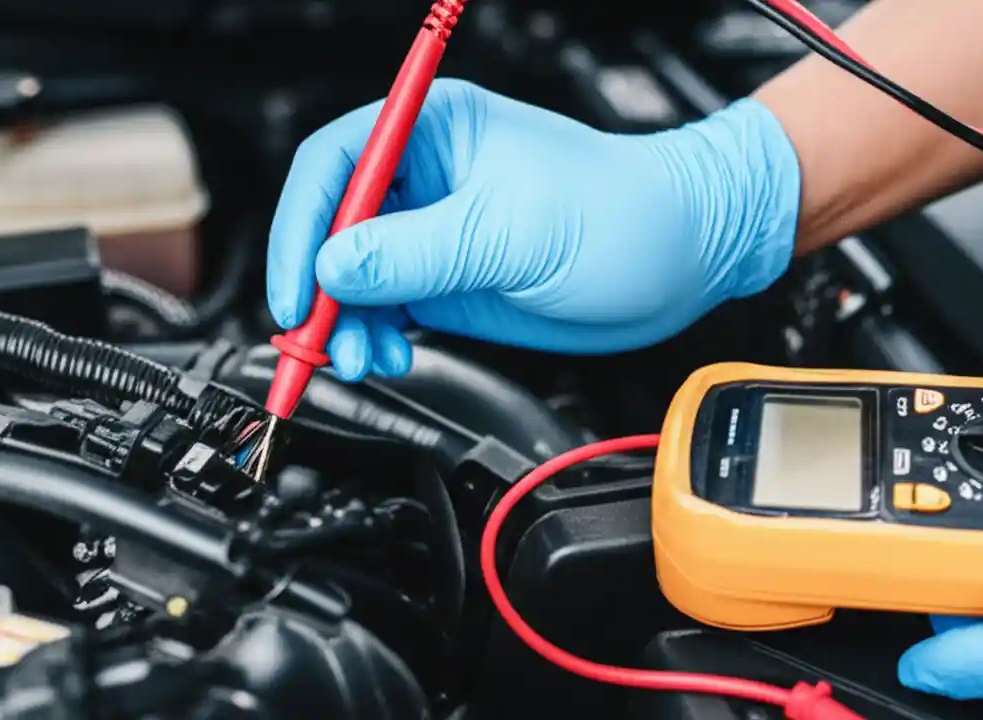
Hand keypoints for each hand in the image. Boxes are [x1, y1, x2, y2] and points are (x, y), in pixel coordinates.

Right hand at [267, 79, 800, 379]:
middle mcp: (427, 179)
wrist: (683, 256)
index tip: (299, 287)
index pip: (336, 165)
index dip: (303, 226)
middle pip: (334, 226)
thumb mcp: (510, 232)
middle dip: (320, 286)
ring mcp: (437, 232)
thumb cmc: (621, 212)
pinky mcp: (452, 279)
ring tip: (361, 357)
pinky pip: (389, 306)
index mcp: (436, 130)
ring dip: (346, 321)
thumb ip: (415, 252)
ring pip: (356, 276)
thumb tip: (333, 267)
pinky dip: (376, 335)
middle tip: (318, 338)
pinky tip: (387, 354)